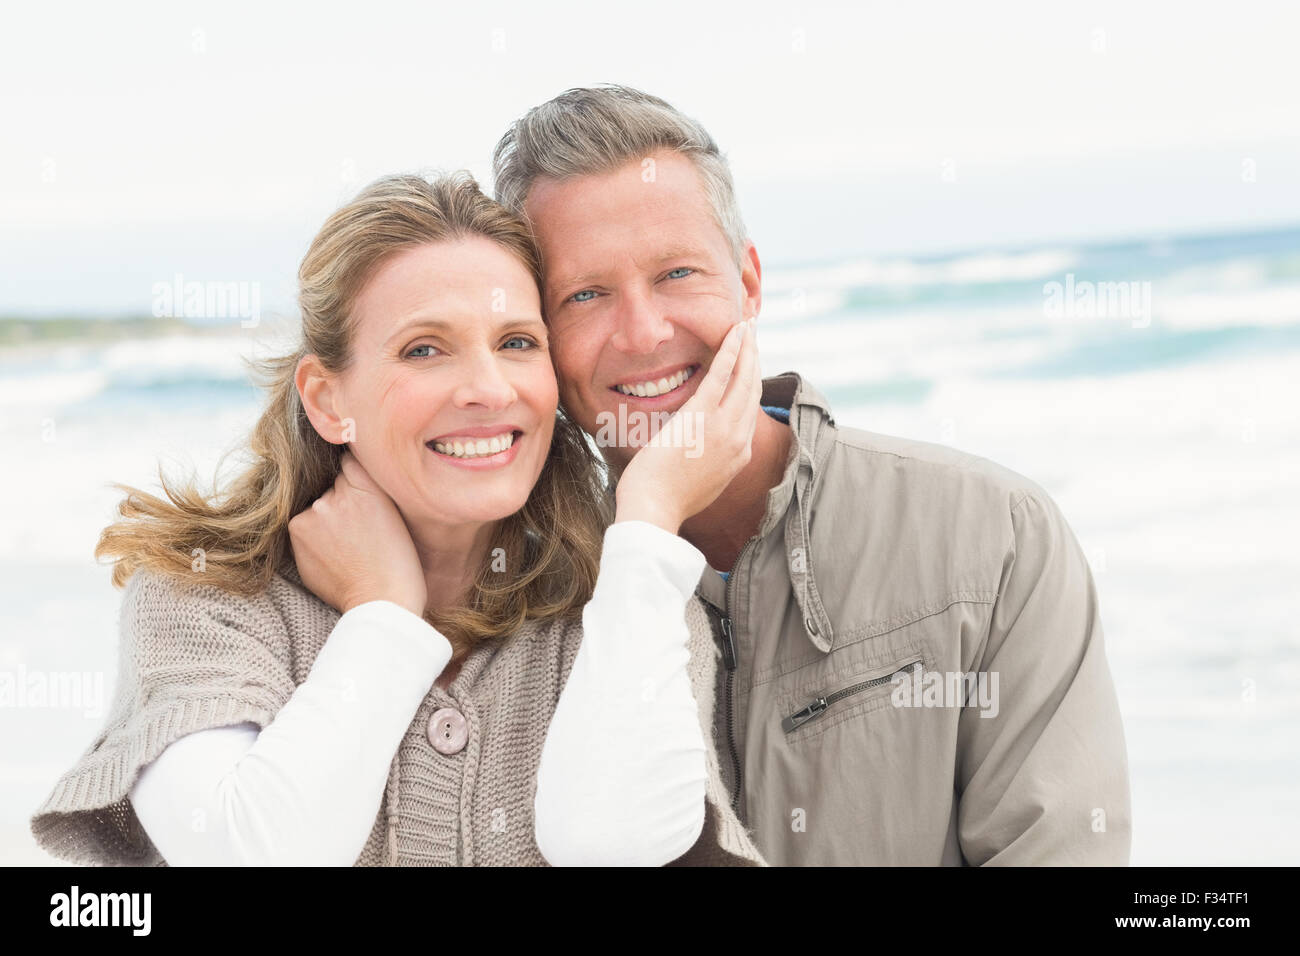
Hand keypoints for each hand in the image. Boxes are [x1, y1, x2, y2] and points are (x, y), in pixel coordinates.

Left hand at [287, 449, 427, 616]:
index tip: (368, 499)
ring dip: (329, 520)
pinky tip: (335, 555)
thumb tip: (348, 459)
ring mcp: (314, 512)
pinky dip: (316, 537)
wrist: (382, 601)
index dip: (362, 480)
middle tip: (365, 532)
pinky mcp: (298, 531)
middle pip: (335, 486)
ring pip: (320, 506)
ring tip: (351, 547)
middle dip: (345, 502)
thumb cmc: (399, 561)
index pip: (352, 462)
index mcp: (367, 483)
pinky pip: (306, 524)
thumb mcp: (397, 511)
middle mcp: (337, 492)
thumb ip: (370, 482)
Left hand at [613, 318, 762, 533]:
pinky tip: (734, 333)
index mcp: (738, 456)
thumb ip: (707, 462)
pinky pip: (721, 376)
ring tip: (746, 327)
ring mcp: (723, 428)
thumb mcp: (698, 483)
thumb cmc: (664, 500)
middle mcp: (738, 440)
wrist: (653, 510)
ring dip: (747, 349)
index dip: (752, 384)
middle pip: (753, 391)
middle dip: (755, 360)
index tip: (750, 366)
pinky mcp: (702, 417)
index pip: (750, 412)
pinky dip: (730, 351)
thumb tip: (700, 451)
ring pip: (744, 378)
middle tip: (753, 336)